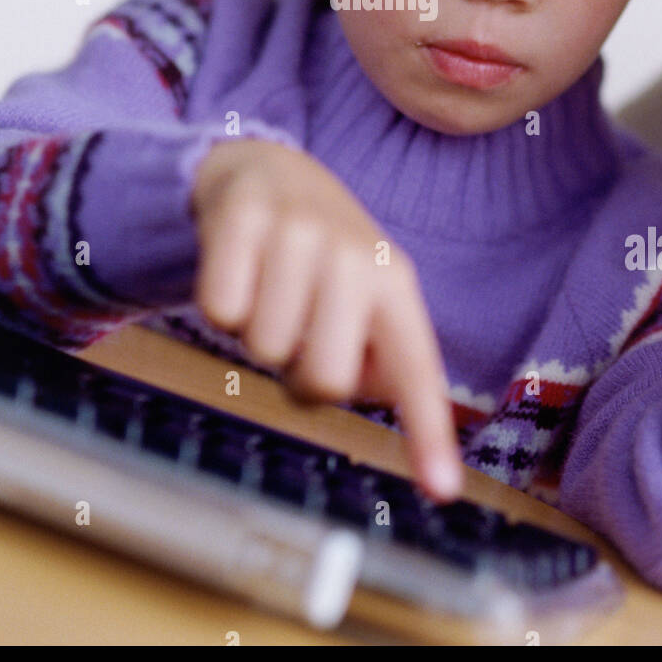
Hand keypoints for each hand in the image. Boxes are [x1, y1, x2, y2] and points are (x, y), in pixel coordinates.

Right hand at [191, 138, 462, 501]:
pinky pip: (219, 309)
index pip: (416, 368)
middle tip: (299, 332)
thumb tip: (365, 392)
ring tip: (271, 290)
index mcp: (395, 283)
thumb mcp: (363, 294)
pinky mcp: (244, 217)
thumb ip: (376, 354)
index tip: (442, 491)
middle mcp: (355, 255)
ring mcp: (300, 231)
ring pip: (263, 348)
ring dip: (257, 334)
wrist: (270, 169)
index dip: (429, 432)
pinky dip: (220, 304)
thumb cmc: (321, 255)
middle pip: (323, 381)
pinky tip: (240, 270)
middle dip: (299, 375)